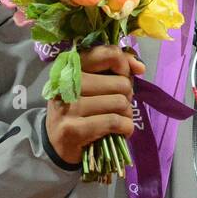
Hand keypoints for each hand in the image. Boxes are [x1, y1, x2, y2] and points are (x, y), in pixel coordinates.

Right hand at [45, 45, 145, 164]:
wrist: (57, 144)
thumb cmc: (83, 109)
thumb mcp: (95, 83)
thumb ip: (118, 67)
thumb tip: (139, 67)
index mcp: (71, 66)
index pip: (107, 53)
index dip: (124, 65)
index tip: (124, 76)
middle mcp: (66, 83)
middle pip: (121, 83)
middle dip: (127, 96)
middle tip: (116, 106)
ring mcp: (67, 106)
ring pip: (120, 102)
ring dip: (126, 114)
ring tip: (116, 119)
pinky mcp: (73, 129)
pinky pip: (115, 122)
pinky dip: (125, 128)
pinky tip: (119, 131)